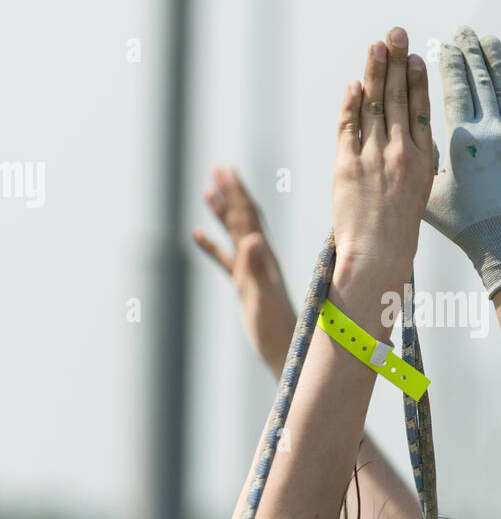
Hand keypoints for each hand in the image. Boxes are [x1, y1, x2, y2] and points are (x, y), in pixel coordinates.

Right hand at [193, 167, 293, 373]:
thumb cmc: (277, 328)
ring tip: (207, 191)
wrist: (285, 350)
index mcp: (263, 258)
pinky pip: (224, 258)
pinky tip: (197, 234)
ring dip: (221, 212)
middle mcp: (258, 259)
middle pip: (242, 218)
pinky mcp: (243, 285)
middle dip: (230, 193)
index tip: (227, 170)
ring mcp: (250, 271)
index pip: (249, 218)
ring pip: (233, 234)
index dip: (238, 193)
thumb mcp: (263, 297)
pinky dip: (211, 244)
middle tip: (217, 168)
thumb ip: (257, 269)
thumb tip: (252, 239)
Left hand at [332, 28, 433, 286]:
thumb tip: (406, 134)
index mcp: (422, 160)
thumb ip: (413, 161)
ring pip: (374, 105)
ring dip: (375, 72)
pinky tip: (355, 84)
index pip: (419, 110)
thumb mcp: (419, 193)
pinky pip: (348, 126)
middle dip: (396, 63)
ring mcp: (374, 157)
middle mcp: (400, 153)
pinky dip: (351, 103)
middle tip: (396, 33)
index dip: (416, 81)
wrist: (378, 254)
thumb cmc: (398, 232)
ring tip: (377, 45)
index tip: (415, 57)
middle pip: (397, 99)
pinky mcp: (348, 165)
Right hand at [424, 26, 500, 296]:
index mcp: (461, 140)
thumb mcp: (432, 191)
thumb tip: (411, 133)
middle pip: (479, 80)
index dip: (451, 63)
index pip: (455, 89)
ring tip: (489, 39)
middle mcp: (490, 131)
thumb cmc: (464, 222)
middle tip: (464, 30)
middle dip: (471, 51)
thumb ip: (425, 159)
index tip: (447, 44)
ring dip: (496, 60)